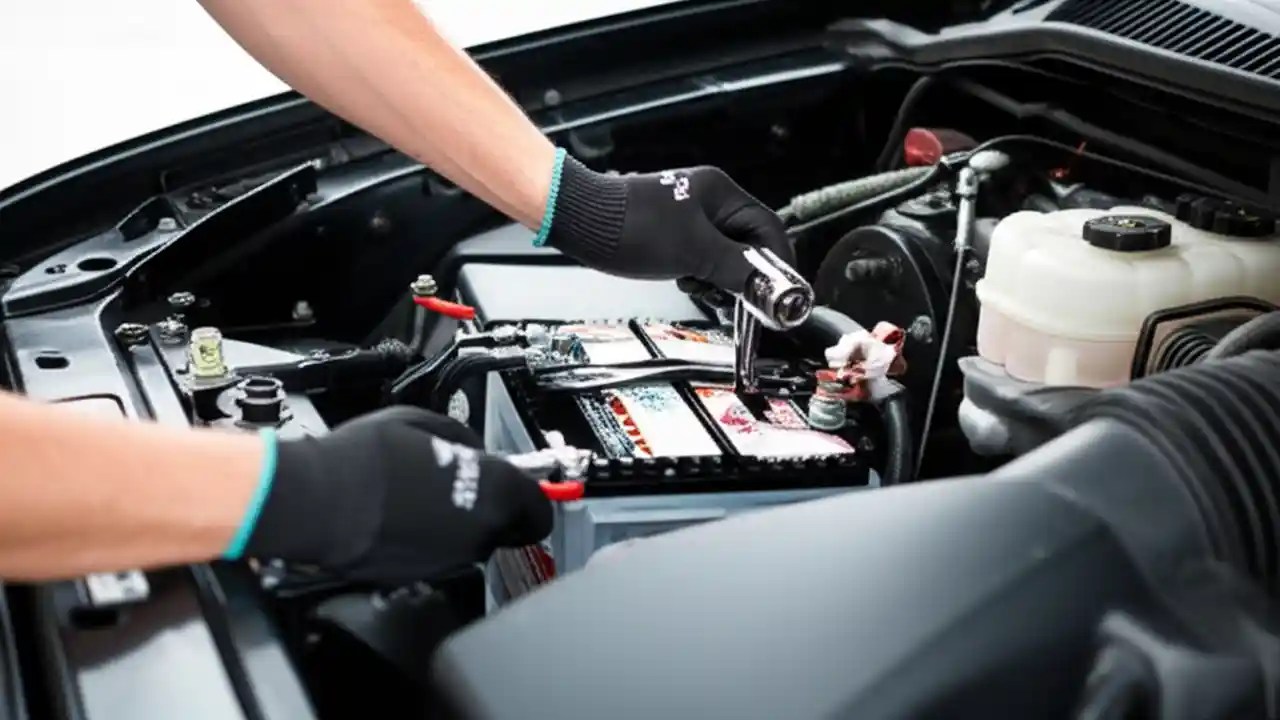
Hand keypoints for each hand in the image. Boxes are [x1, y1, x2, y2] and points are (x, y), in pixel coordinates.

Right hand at [242, 407, 551, 585]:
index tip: (521, 492)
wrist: (319, 502)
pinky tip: (399, 520)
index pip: (540, 510)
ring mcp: (450, 560)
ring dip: (457, 526)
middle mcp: (479, 531)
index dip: (532, 501)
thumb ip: (463, 440)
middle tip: (464, 490)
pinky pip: (437, 557)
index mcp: (493, 490)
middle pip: (505, 528)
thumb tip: (473, 451)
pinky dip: (427, 543)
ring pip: (470, 544)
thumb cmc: (367, 458)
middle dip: (491, 511)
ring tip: (419, 500)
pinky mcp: (420, 577)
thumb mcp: (424, 422)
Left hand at [544, 154, 793, 293]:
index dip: (778, 263)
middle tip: (737, 295)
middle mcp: (709, 199)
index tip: (780, 292)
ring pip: (723, 253)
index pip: (769, 229)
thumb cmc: (630, 226)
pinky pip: (700, 256)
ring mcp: (688, 215)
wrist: (580, 221)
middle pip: (748, 242)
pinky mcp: (671, 232)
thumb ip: (737, 269)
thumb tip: (770, 286)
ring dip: (717, 276)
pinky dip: (697, 273)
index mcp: (721, 193)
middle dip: (744, 272)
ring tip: (699, 285)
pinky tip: (683, 280)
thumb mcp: (694, 253)